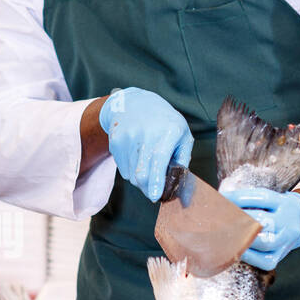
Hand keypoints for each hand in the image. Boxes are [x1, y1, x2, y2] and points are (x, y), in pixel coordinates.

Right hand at [99, 88, 193, 202]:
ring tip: (146, 162)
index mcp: (168, 131)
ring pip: (132, 175)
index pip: (159, 159)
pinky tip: (136, 156)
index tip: (154, 196)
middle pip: (142, 174)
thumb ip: (182, 158)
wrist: (135, 103)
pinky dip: (131, 170)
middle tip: (153, 191)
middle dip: (148, 188)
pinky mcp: (116, 142)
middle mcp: (146, 133)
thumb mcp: (182, 134)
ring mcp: (128, 138)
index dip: (156, 180)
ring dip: (140, 178)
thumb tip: (178, 183)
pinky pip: (123, 169)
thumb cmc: (164, 122)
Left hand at [219, 185, 299, 270]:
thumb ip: (250, 200)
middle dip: (238, 219)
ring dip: (242, 239)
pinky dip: (249, 257)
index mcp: (283, 202)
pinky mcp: (281, 254)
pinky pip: (265, 260)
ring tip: (225, 236)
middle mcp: (287, 220)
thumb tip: (222, 199)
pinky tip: (237, 251)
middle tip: (220, 219)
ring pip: (264, 242)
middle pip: (262, 220)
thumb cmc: (277, 209)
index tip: (222, 198)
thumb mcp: (270, 199)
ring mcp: (286, 239)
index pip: (261, 197)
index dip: (239, 198)